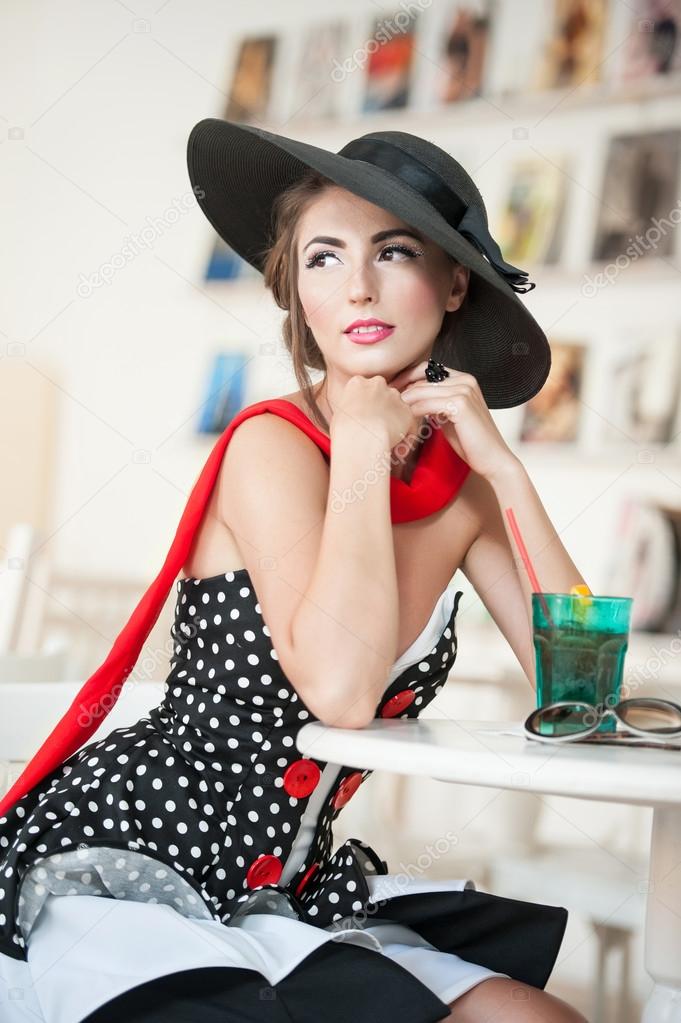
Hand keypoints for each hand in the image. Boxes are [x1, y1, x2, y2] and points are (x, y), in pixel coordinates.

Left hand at [387, 360, 518, 480]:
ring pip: (421, 392)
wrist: (493, 460)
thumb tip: (408, 396)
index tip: (390, 392)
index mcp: (464, 379)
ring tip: (393, 416)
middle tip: (385, 404)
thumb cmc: (470, 441)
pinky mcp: (460, 404)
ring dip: (405, 404)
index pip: (426, 369)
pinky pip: (426, 405)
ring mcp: (464, 390)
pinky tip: (407, 423)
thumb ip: (433, 403)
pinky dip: (413, 413)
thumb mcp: (449, 416)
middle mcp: (465, 380)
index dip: (405, 378)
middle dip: (401, 390)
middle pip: (421, 379)